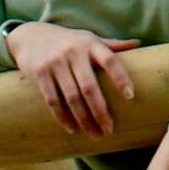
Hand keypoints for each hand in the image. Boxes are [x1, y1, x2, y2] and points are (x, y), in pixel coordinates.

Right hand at [7, 21, 139, 135]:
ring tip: (94, 134)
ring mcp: (55, 63)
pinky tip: (72, 129)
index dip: (121, 78)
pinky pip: (52, 99)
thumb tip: (138, 43)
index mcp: (90, 44)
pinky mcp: (40, 73)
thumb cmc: (68, 41)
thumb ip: (112, 44)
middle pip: (90, 86)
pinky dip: (62, 117)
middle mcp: (74, 52)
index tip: (130, 97)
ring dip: (84, 119)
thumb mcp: (89, 38)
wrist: (30, 35)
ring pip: (72, 97)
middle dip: (101, 111)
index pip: (110, 60)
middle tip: (109, 130)